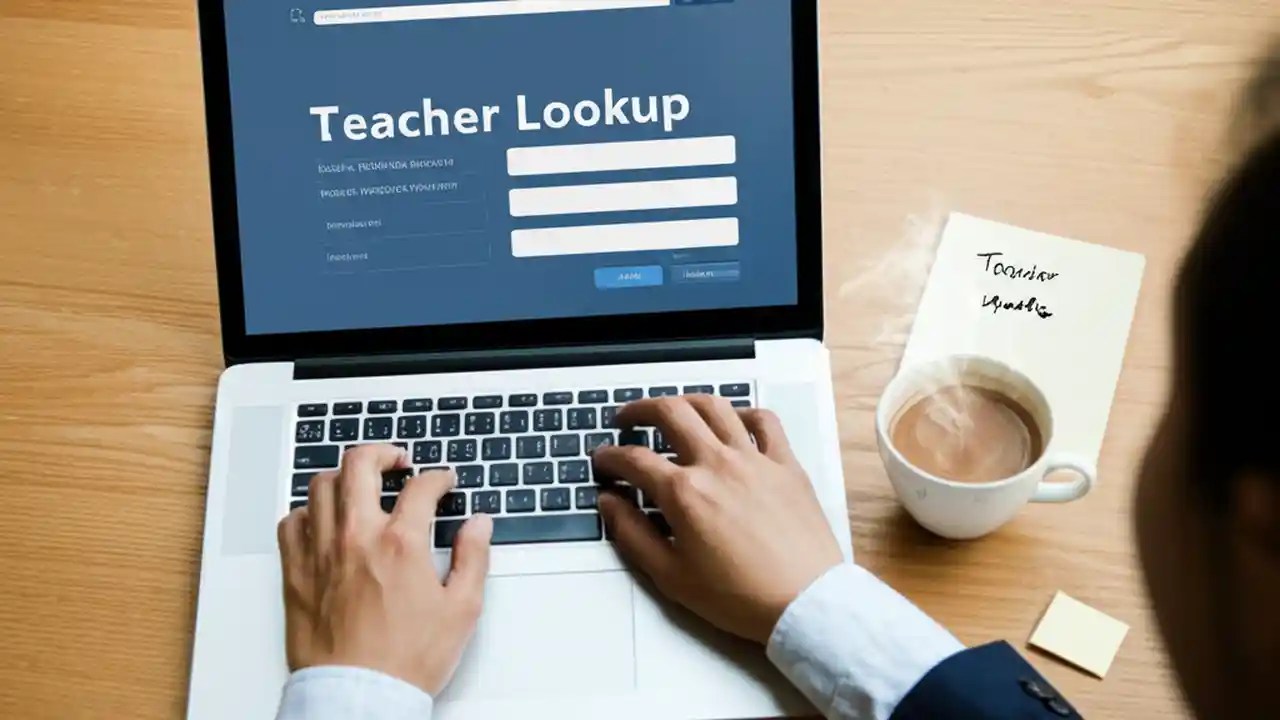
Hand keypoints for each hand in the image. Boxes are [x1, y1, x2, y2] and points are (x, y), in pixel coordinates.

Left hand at [277, 445, 493, 695]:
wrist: (359, 695)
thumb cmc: (405, 659)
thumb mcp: (461, 609)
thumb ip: (473, 558)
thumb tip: (478, 525)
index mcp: (400, 543)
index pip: (421, 486)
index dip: (438, 477)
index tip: (443, 482)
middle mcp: (357, 538)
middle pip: (360, 464)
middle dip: (383, 453)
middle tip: (396, 461)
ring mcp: (321, 552)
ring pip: (321, 485)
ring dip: (344, 477)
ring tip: (360, 484)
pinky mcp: (296, 572)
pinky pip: (291, 522)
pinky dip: (308, 512)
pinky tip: (323, 520)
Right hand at [594, 396, 842, 643]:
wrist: (804, 603)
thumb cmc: (740, 597)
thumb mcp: (671, 577)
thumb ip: (632, 534)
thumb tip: (609, 503)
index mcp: (685, 493)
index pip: (634, 459)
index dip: (610, 457)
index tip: (603, 461)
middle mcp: (717, 464)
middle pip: (670, 413)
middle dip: (639, 410)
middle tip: (627, 420)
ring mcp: (754, 459)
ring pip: (714, 406)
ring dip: (686, 402)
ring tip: (673, 410)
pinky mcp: (786, 464)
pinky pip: (764, 421)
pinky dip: (743, 414)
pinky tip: (733, 423)